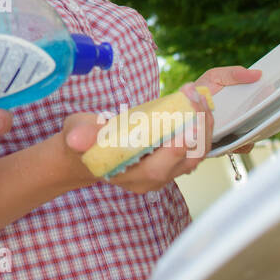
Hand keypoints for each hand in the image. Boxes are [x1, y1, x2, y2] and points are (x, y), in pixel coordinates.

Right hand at [60, 66, 262, 190]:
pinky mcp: (171, 162)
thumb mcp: (76, 133)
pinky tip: (199, 106)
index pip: (159, 166)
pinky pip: (194, 149)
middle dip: (197, 130)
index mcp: (128, 175)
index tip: (185, 116)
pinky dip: (200, 129)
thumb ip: (80, 135)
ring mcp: (164, 174)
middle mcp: (151, 180)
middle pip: (185, 160)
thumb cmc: (81, 143)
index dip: (175, 143)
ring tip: (201, 100)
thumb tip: (77, 140)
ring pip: (195, 156)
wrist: (85, 154)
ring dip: (203, 128)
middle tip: (198, 100)